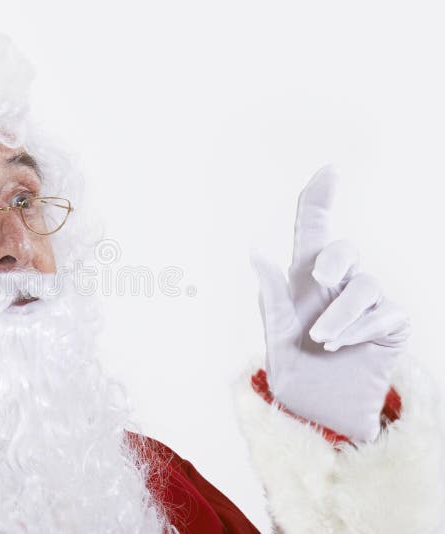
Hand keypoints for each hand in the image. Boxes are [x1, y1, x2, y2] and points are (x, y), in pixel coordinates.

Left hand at [251, 165, 409, 442]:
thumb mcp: (276, 329)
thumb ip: (270, 291)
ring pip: (365, 285)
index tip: (328, 170)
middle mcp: (338, 284)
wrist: (318, 409)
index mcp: (305, 278)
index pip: (315, 228)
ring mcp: (368, 303)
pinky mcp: (390, 325)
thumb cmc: (294, 365)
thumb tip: (255, 249)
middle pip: (345, 250)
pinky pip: (384, 313)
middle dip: (334, 260)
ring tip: (321, 340)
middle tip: (318, 278)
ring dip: (340, 314)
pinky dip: (361, 329)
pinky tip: (343, 347)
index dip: (321, 197)